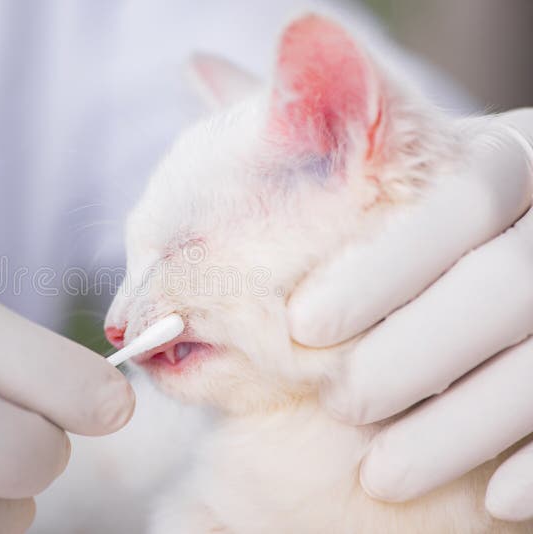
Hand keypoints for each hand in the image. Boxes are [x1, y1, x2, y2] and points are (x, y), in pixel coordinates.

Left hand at [287, 108, 532, 520]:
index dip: (384, 266)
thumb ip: (310, 135)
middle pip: (509, 286)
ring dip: (463, 426)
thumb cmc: (428, 224)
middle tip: (340, 402)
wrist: (518, 263)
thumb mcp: (385, 172)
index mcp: (512, 156)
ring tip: (382, 474)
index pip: (460, 200)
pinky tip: (494, 500)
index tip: (303, 325)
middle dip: (414, 355)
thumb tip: (197, 66)